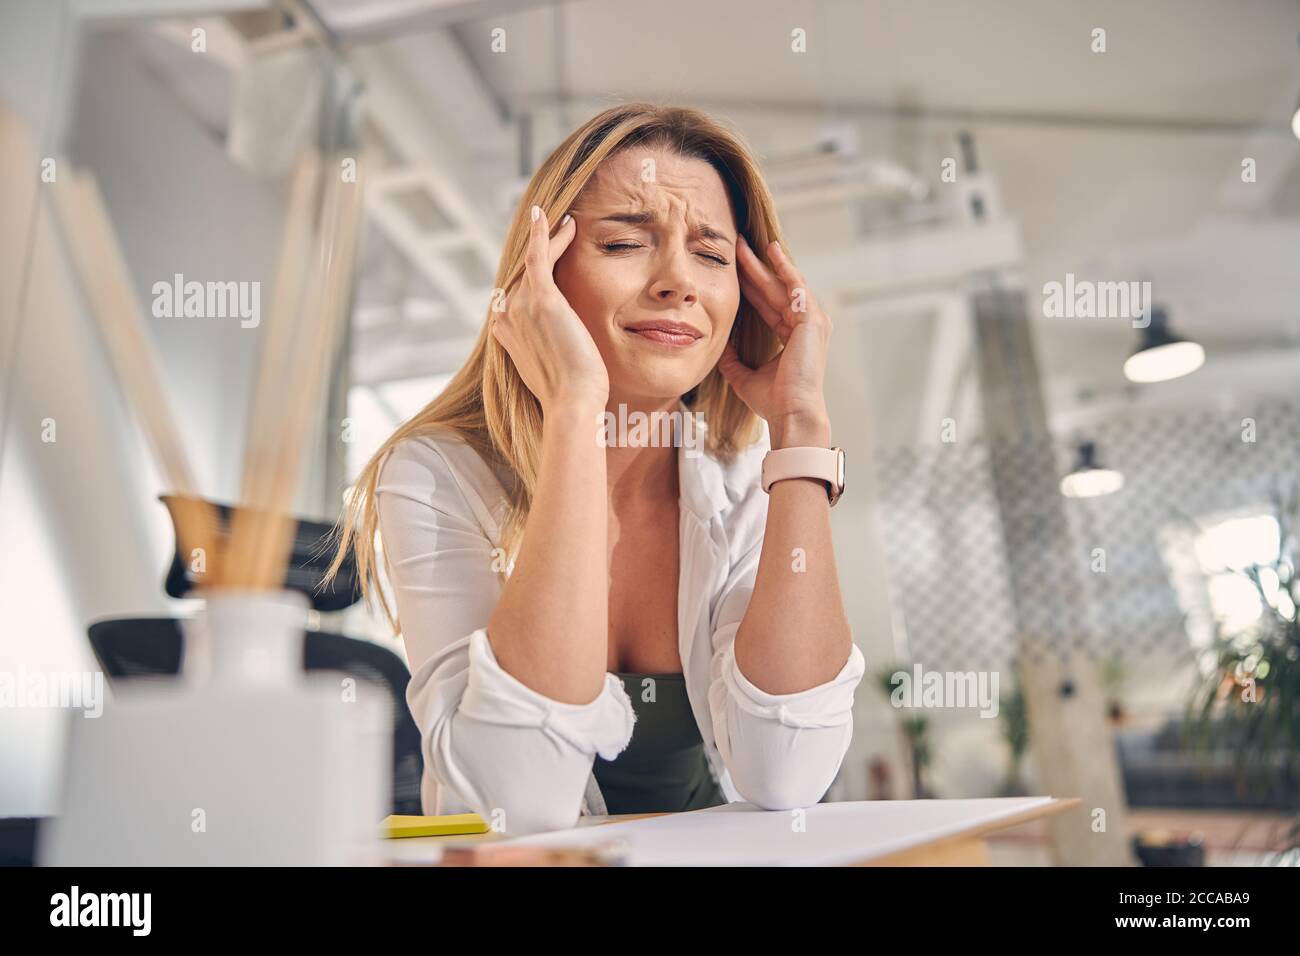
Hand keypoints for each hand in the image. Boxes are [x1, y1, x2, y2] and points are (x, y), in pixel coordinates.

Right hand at [493, 206, 608, 411]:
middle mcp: (507, 317)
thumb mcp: (551, 368)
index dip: (530, 277)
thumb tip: (561, 345)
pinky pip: (539, 258)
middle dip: (542, 254)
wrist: (572, 403)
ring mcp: (521, 307)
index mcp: (505, 334)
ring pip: (535, 263)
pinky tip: (545, 213)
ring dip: (551, 239)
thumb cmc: (570, 395)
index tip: (544, 262)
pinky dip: (542, 233)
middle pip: (524, 275)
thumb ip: (547, 349)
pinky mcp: (543, 300)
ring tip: (567, 222)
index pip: (516, 295)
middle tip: (559, 230)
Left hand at [718, 236, 831, 447]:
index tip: (733, 270)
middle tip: (737, 247)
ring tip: (745, 244)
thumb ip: (732, 360)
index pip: (768, 304)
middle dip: (754, 268)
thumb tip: (718, 345)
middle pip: (774, 290)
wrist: (791, 412)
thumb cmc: (773, 401)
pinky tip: (771, 250)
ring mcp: (811, 321)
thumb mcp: (743, 376)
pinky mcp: (811, 319)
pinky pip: (795, 286)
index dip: (750, 286)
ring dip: (764, 263)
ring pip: (782, 284)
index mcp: (791, 338)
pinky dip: (784, 267)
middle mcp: (804, 327)